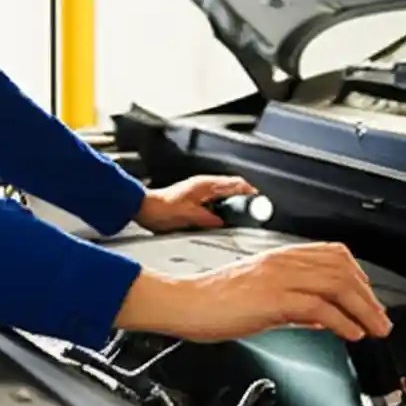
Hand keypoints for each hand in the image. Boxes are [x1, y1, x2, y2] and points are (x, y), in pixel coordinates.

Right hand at [115, 242, 391, 342]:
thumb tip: (320, 317)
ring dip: (363, 309)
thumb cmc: (212, 302)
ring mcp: (277, 278)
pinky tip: (350, 334)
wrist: (184, 303)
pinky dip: (341, 321)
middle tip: (382, 320)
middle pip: (341, 268)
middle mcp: (281, 262)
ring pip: (336, 284)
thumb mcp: (258, 297)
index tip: (370, 300)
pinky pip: (318, 306)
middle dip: (369, 296)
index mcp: (278, 257)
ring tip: (375, 330)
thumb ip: (291, 304)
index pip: (332, 255)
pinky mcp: (271, 298)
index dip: (359, 276)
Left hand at [134, 175, 258, 232]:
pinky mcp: (194, 199)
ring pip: (224, 194)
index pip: (235, 183)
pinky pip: (215, 201)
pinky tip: (224, 217)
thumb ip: (208, 218)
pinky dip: (223, 207)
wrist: (145, 209)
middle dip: (245, 196)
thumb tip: (222, 221)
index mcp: (205, 185)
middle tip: (255, 208)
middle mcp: (203, 185)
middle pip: (232, 187)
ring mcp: (199, 191)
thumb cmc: (162, 208)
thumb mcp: (188, 215)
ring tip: (243, 213)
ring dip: (234, 202)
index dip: (249, 190)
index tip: (259, 199)